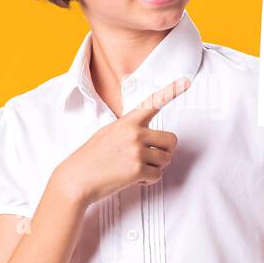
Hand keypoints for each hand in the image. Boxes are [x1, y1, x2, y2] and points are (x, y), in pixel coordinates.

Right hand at [53, 77, 189, 206]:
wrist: (77, 178)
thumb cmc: (92, 157)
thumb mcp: (109, 133)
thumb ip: (130, 130)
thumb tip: (149, 138)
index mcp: (128, 122)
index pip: (153, 103)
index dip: (171, 91)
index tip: (186, 81)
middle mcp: (135, 133)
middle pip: (171, 140)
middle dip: (164, 151)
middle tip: (149, 158)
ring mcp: (136, 151)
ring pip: (166, 160)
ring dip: (154, 167)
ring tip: (134, 168)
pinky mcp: (137, 169)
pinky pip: (157, 176)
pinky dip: (147, 180)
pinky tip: (132, 178)